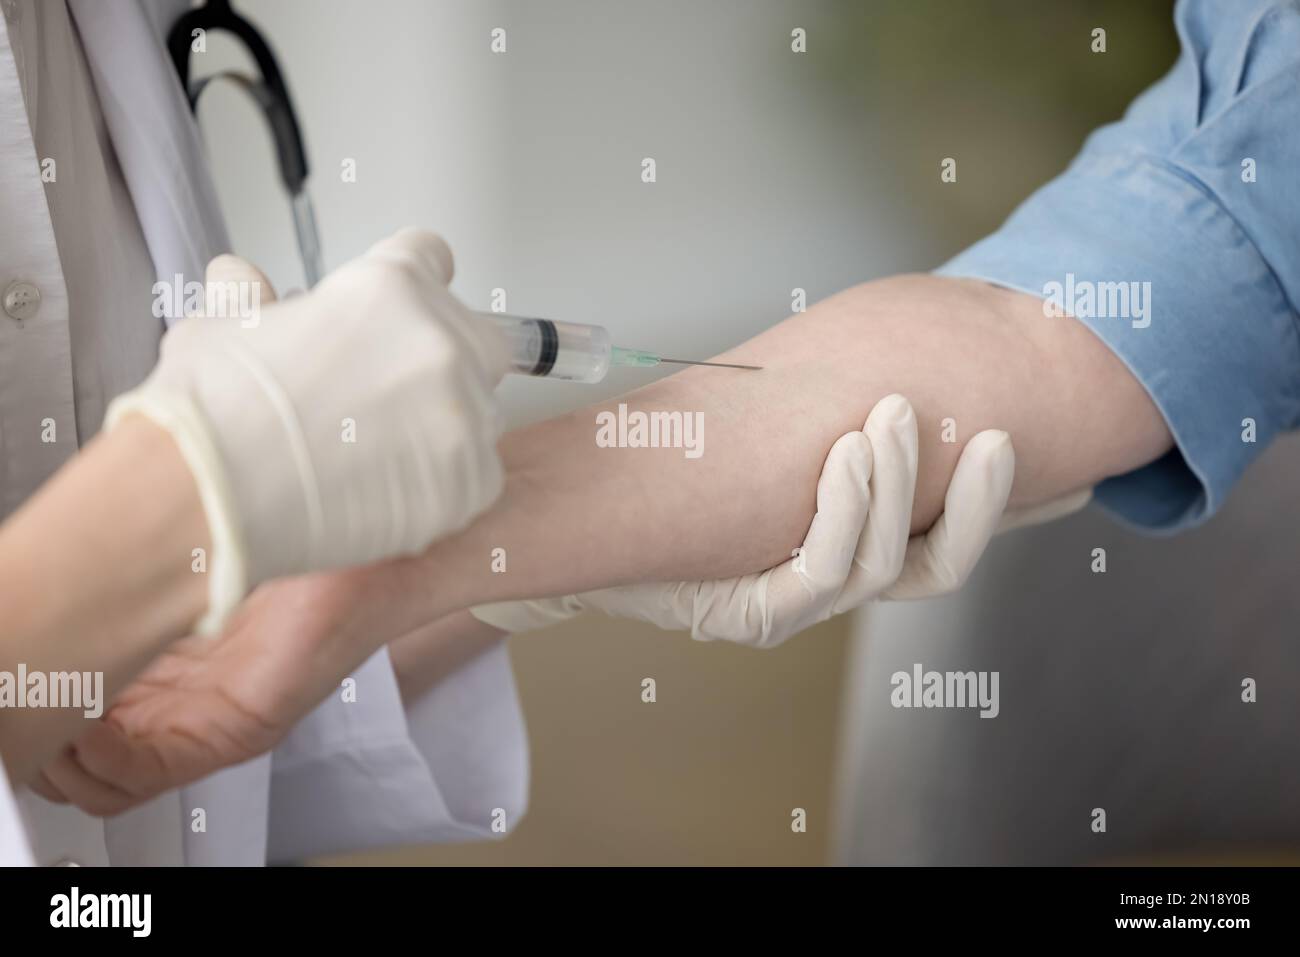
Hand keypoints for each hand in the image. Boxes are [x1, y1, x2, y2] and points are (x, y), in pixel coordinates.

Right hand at [28, 574, 369, 815]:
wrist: (361, 537)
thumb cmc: (284, 542)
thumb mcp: (178, 569)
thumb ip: (123, 596)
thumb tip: (49, 596)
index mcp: (160, 666)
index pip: (74, 718)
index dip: (36, 710)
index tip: (15, 681)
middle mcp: (180, 702)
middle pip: (80, 759)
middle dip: (34, 739)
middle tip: (18, 706)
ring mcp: (209, 723)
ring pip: (104, 780)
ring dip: (57, 755)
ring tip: (42, 715)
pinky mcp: (236, 730)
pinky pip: (146, 774)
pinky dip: (99, 759)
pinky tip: (83, 726)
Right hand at [106, 229, 508, 630]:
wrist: (208, 502)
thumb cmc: (211, 418)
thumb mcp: (216, 325)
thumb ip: (248, 297)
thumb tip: (242, 282)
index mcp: (390, 288)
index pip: (432, 259)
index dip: (406, 286)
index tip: (395, 314)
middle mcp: (440, 344)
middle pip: (478, 336)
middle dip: (442, 357)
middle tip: (387, 392)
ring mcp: (462, 414)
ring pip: (478, 411)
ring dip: (440, 426)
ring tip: (372, 453)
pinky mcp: (471, 481)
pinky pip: (478, 475)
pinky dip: (443, 485)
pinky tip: (387, 491)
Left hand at [471, 394, 1020, 646]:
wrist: (591, 509)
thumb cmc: (684, 469)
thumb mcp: (775, 426)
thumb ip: (838, 408)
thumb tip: (904, 350)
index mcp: (854, 543)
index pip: (953, 535)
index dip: (1014, 511)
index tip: (1075, 474)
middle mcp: (835, 584)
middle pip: (938, 569)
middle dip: (975, 505)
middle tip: (988, 434)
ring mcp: (796, 607)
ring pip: (882, 569)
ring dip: (894, 488)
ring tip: (886, 417)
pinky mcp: (750, 616)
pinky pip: (819, 576)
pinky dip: (842, 513)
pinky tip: (839, 455)